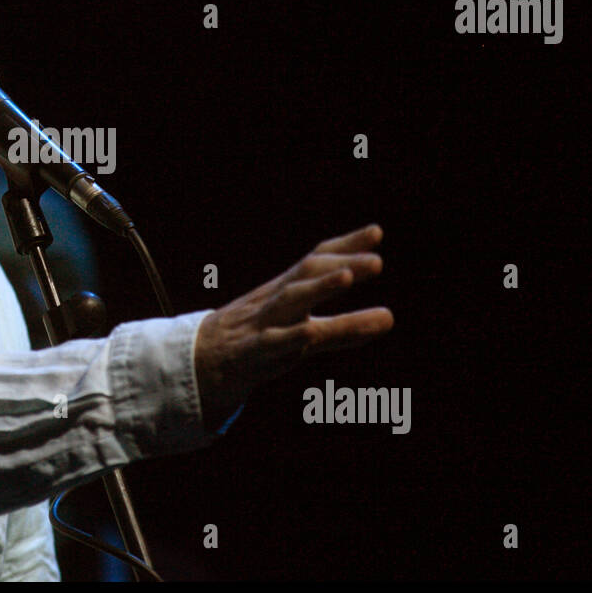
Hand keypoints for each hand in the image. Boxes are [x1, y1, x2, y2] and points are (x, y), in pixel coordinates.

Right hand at [194, 223, 393, 429]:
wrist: (202, 359)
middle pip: (307, 274)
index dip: (345, 245)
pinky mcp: (255, 351)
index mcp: (287, 288)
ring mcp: (265, 323)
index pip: (316, 259)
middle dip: (340, 263)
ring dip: (318, 286)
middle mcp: (277, 299)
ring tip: (347, 276)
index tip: (376, 233)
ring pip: (292, 301)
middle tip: (377, 261)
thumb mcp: (302, 329)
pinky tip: (311, 333)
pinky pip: (274, 342)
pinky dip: (291, 336)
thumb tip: (390, 318)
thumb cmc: (260, 338)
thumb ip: (345, 326)